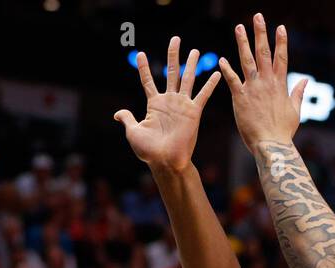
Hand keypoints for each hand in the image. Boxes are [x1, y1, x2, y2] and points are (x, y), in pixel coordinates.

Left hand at [114, 37, 220, 173]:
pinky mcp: (194, 112)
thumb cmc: (149, 151)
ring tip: (194, 50)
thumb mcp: (134, 132)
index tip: (139, 54)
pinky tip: (217, 73)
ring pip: (187, 79)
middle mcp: (169, 102)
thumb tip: (117, 114)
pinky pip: (203, 95)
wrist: (166, 161)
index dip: (144, 68)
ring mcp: (182, 105)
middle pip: (171, 72)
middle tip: (175, 39)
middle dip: (173, 55)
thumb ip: (128, 119)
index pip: (148, 81)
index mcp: (154, 105)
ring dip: (191, 64)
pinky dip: (210, 84)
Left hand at [218, 14, 306, 149]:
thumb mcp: (295, 111)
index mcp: (280, 84)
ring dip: (243, 43)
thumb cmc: (283, 132)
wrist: (271, 145)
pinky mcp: (240, 98)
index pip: (281, 57)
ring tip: (239, 27)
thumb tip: (304, 81)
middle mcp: (266, 82)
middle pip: (263, 52)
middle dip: (261, 33)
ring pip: (247, 60)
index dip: (281, 41)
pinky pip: (232, 81)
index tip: (280, 27)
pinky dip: (227, 70)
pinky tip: (221, 59)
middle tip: (257, 16)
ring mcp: (253, 89)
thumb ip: (298, 93)